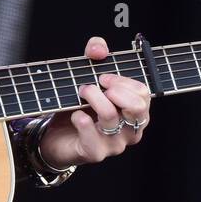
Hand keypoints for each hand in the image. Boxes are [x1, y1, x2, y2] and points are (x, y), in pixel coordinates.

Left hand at [39, 35, 151, 167]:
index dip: (124, 81)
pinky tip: (75, 114)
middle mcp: (129, 129)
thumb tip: (98, 49)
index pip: (143, 94)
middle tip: (97, 84)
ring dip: (93, 97)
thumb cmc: (80, 106)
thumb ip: (96, 53)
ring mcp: (114, 144)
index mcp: (134, 112)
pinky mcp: (94, 152)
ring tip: (81, 92)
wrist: (57, 136)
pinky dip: (81, 121)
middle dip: (116, 89)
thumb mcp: (89, 73)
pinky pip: (92, 137)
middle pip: (137, 107)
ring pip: (111, 117)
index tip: (103, 77)